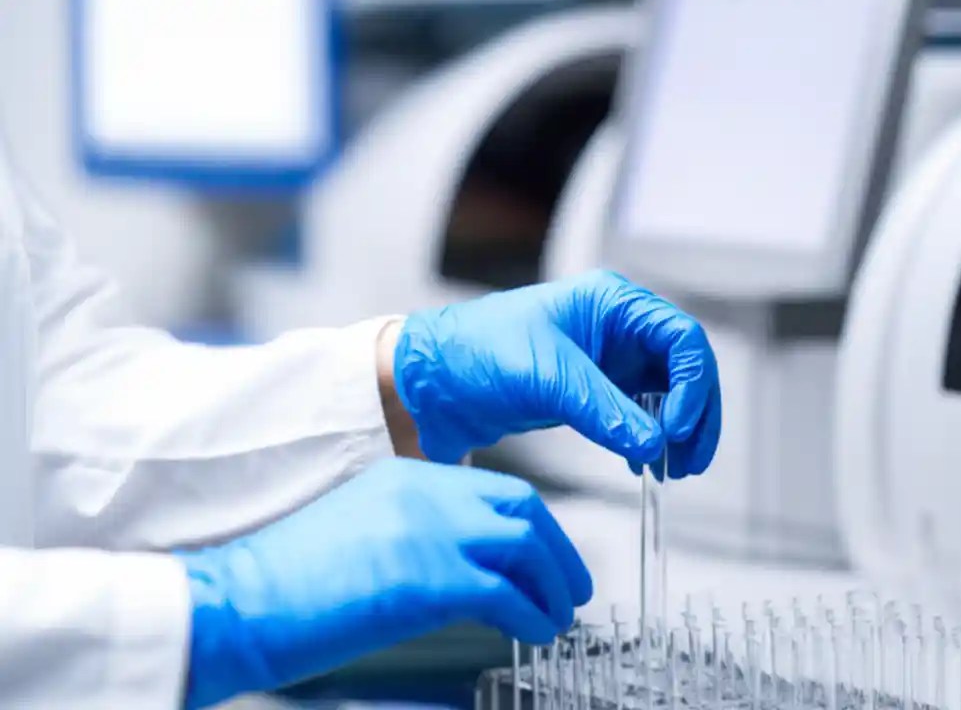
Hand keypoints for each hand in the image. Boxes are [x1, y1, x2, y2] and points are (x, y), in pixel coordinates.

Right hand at [178, 459, 589, 708]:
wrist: (239, 600)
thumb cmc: (288, 580)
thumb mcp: (362, 532)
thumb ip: (413, 534)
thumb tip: (463, 570)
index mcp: (408, 475)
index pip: (496, 489)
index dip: (534, 527)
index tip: (549, 557)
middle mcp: (426, 491)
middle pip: (523, 508)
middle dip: (559, 551)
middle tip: (573, 588)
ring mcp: (430, 532)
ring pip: (525, 545)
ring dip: (553, 586)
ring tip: (559, 617)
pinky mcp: (429, 580)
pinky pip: (507, 594)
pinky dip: (533, 616)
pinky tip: (536, 634)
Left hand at [393, 270, 720, 478]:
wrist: (429, 384)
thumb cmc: (475, 354)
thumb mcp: (545, 377)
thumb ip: (604, 410)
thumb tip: (655, 443)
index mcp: (612, 304)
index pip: (682, 338)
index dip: (692, 384)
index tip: (676, 427)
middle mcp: (618, 329)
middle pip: (686, 369)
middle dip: (695, 415)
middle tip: (689, 459)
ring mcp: (609, 362)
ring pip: (669, 396)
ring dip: (678, 432)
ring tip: (673, 469)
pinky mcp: (594, 392)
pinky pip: (642, 416)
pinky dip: (651, 441)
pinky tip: (645, 463)